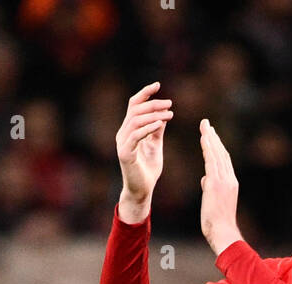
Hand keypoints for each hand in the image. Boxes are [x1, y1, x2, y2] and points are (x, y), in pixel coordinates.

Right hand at [116, 81, 173, 220]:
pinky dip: (148, 128)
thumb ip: (157, 130)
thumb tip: (164, 114)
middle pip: (136, 110)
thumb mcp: (156, 145)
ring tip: (169, 114)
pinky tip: (160, 125)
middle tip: (170, 104)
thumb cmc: (148, 170)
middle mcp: (123, 133)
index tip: (158, 85)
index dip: (145, 93)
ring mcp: (122, 143)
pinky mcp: (124, 154)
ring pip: (135, 121)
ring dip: (153, 115)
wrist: (142, 191)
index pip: (134, 105)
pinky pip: (135, 136)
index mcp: (129, 129)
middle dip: (153, 104)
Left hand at [199, 119, 241, 255]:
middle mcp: (229, 179)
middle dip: (214, 137)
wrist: (223, 233)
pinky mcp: (216, 184)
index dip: (217, 147)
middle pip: (222, 153)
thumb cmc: (218, 223)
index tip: (211, 136)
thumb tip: (205, 180)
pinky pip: (211, 161)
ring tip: (204, 126)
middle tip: (206, 124)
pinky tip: (204, 137)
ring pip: (217, 154)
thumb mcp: (213, 202)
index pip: (224, 160)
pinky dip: (208, 148)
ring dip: (210, 138)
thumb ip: (210, 188)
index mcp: (231, 183)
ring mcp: (224, 181)